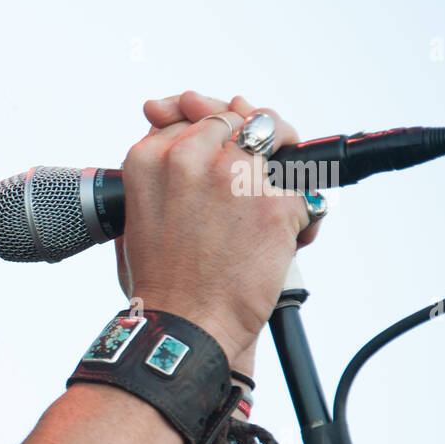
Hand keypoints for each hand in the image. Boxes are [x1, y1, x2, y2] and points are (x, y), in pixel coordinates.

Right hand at [113, 90, 322, 361]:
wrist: (183, 325)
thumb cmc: (160, 281)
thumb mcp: (139, 216)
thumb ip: (160, 170)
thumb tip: (178, 126)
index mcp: (150, 159)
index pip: (197, 118)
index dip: (217, 132)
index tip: (225, 152)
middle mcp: (190, 157)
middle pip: (239, 119)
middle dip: (254, 142)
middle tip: (257, 173)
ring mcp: (233, 176)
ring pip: (276, 138)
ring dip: (283, 166)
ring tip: (275, 200)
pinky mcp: (273, 202)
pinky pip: (305, 187)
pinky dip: (304, 214)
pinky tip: (287, 238)